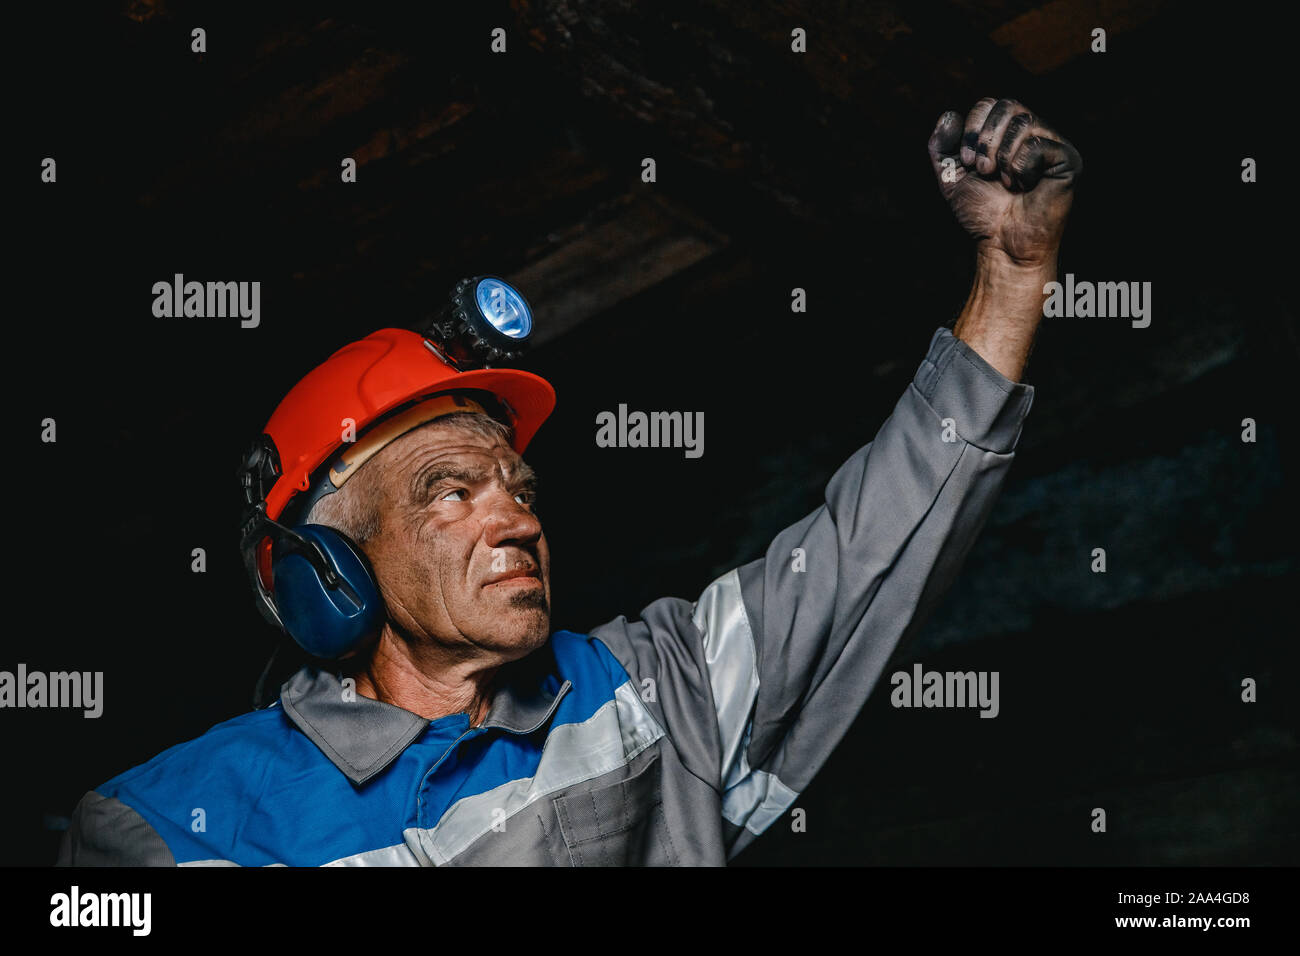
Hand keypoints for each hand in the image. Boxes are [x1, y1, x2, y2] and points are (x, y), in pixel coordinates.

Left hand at [928, 97, 1081, 267]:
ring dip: (1003, 157)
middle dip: (986, 140)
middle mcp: (1032, 133)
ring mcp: (1053, 144)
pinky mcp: (1068, 159)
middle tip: (983, 171)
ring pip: (1025, 123)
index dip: (973, 128)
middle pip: (1008, 106)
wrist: (1002, 244)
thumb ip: (941, 146)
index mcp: (1006, 133)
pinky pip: (1039, 145)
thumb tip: (949, 114)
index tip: (966, 161)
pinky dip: (1021, 168)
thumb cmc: (981, 213)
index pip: (990, 103)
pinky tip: (1023, 187)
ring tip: (1003, 182)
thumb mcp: (950, 177)